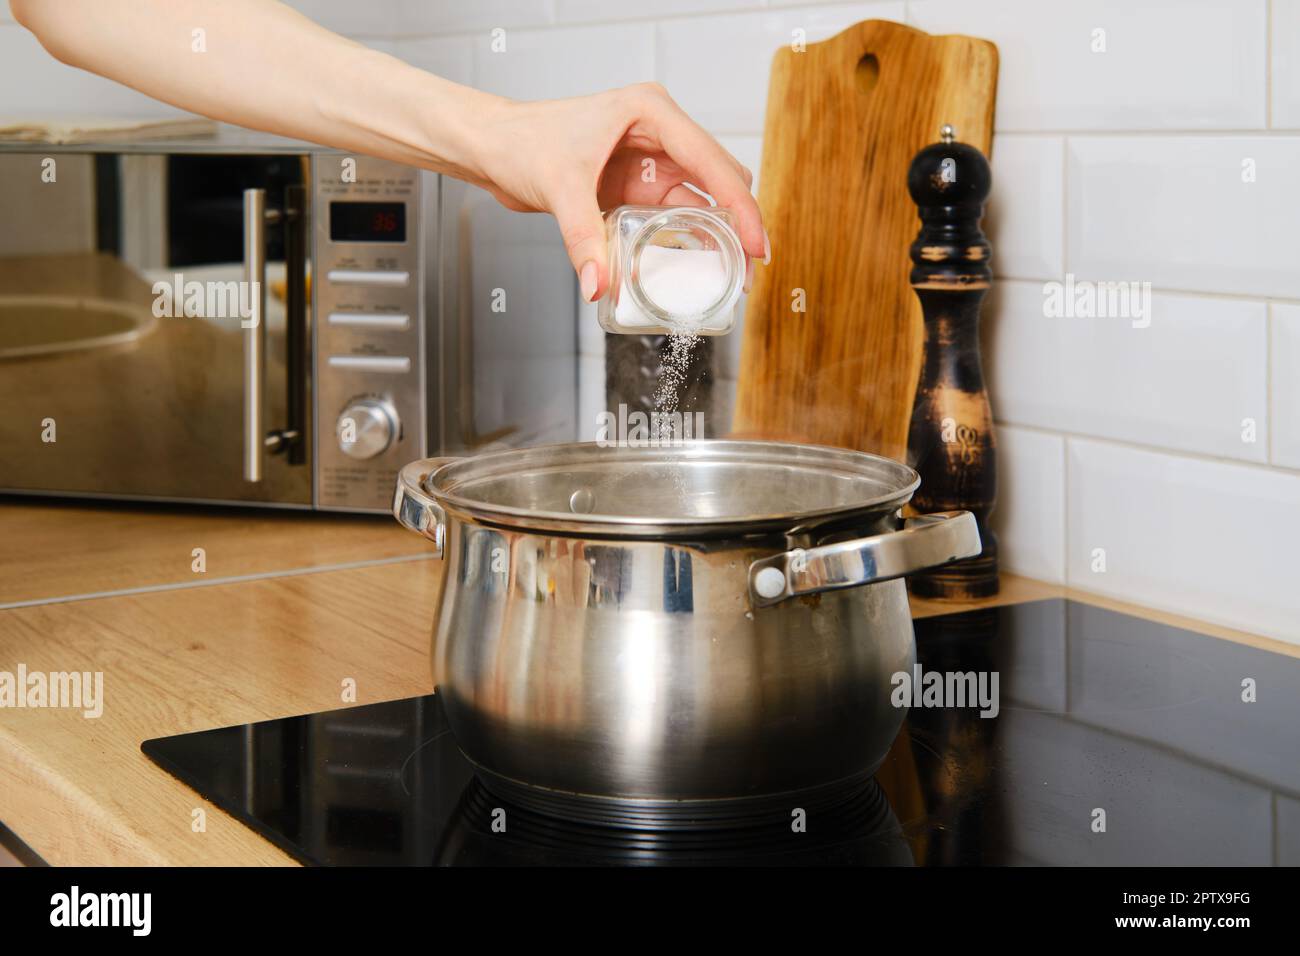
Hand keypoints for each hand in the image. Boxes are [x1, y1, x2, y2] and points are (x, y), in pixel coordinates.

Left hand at [468, 82, 768, 301]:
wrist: (493, 147)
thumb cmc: (522, 140)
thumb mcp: (558, 188)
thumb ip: (582, 239)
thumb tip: (599, 284)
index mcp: (650, 112)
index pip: (710, 160)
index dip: (740, 206)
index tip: (756, 244)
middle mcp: (658, 133)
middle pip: (719, 179)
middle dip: (738, 224)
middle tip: (747, 271)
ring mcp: (650, 160)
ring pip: (703, 199)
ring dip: (717, 236)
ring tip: (731, 276)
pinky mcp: (636, 186)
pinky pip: (674, 216)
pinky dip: (688, 240)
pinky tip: (696, 267)